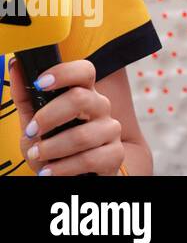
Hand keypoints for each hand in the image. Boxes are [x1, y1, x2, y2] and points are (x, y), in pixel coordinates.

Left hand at [9, 58, 122, 175]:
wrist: (75, 176)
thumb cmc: (56, 146)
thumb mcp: (35, 122)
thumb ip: (26, 97)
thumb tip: (15, 66)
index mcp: (84, 94)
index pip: (84, 71)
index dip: (64, 73)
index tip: (41, 83)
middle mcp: (101, 108)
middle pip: (81, 99)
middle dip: (49, 116)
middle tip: (31, 131)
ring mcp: (110, 131)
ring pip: (82, 135)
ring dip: (52, 148)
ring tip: (37, 155)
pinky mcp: (115, 155)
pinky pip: (90, 160)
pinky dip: (63, 168)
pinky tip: (50, 171)